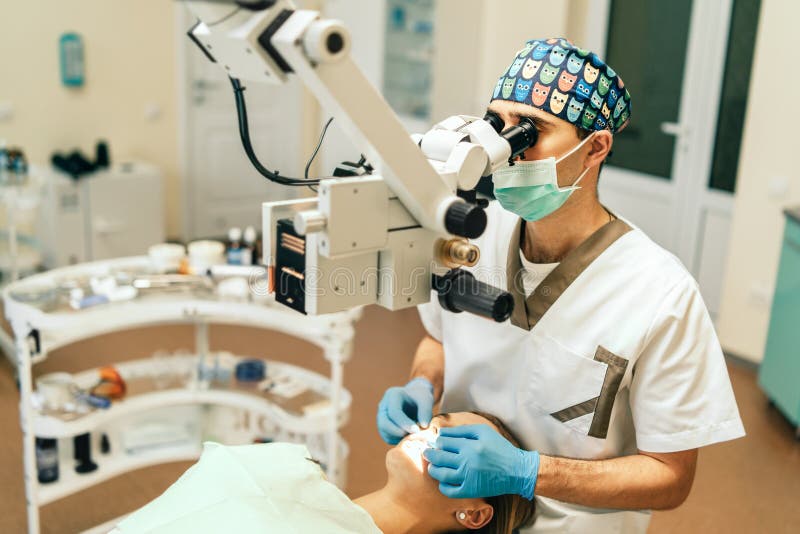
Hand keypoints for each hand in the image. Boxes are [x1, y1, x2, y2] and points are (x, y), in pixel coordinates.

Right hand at [376, 378, 434, 444]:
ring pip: (384, 432)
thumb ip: (425, 411)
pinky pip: (388, 437)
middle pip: (384, 423)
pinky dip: (398, 441)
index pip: (394, 412)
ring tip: (414, 437)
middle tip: (413, 437)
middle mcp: (383, 405)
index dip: (404, 423)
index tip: (417, 430)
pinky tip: (410, 438)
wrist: (416, 398)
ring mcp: (381, 416)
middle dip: (398, 433)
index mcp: (392, 395)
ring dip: (398, 438)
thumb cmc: (421, 397)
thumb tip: (424, 426)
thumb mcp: (426, 399)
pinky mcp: (384, 426)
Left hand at [423, 424, 539, 499]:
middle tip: (426, 452)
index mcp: (470, 445)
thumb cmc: (500, 448)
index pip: (444, 442)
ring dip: (433, 469)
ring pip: (442, 474)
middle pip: (440, 457)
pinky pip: (450, 491)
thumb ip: (461, 430)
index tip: (432, 441)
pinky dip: (443, 486)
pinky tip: (442, 481)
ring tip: (432, 466)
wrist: (517, 470)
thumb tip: (441, 432)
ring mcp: (469, 477)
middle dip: (430, 453)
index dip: (435, 441)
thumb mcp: (483, 432)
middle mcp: (468, 461)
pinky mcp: (471, 491)